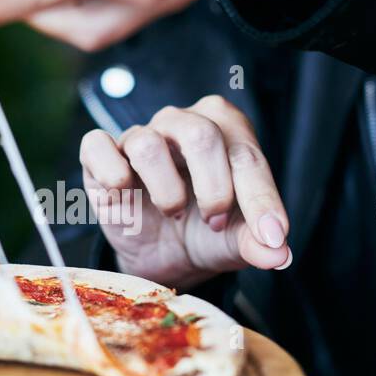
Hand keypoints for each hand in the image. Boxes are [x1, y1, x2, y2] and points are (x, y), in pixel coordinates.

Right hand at [81, 95, 290, 289]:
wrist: (162, 253)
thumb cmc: (204, 231)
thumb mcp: (236, 240)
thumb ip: (258, 241)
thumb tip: (278, 253)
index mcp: (226, 130)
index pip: (246, 155)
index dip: (261, 199)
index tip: (272, 236)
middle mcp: (183, 122)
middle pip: (201, 135)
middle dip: (214, 188)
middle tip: (214, 221)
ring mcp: (140, 134)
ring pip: (148, 144)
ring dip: (166, 190)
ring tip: (173, 212)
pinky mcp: (100, 153)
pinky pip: (97, 145)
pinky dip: (112, 174)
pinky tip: (125, 198)